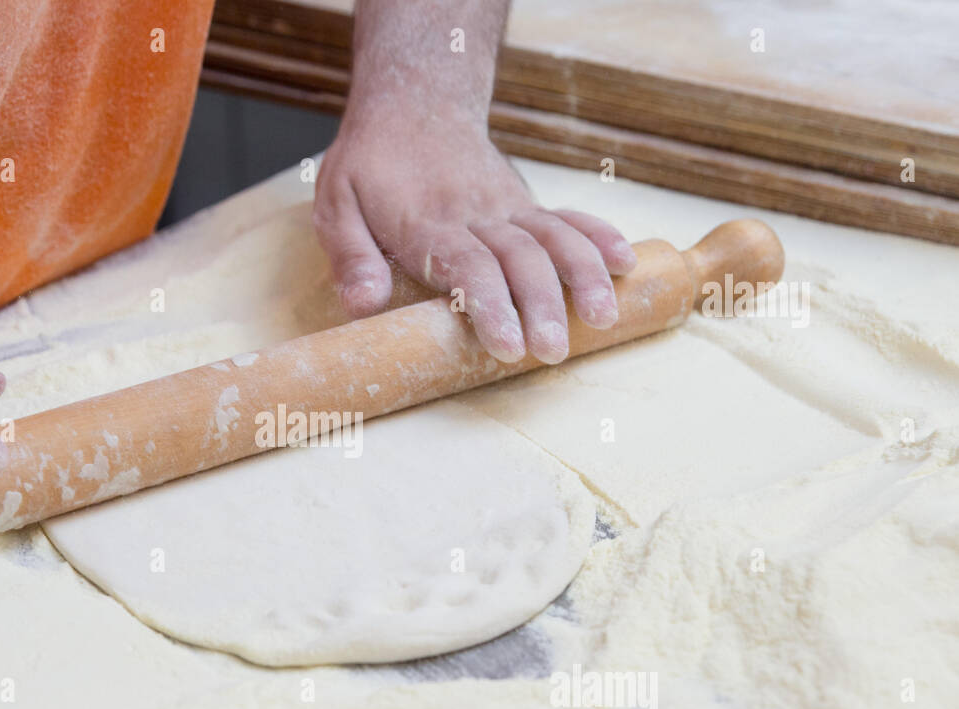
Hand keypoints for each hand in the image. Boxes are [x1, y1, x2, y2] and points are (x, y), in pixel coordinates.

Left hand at [314, 111, 637, 363]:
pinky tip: (625, 264)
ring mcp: (506, 206)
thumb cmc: (370, 164)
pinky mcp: (524, 204)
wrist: (413, 104)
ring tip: (604, 318)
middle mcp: (474, 214)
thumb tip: (363, 304)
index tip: (507, 345)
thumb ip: (351, 256)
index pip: (466, 265)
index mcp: (426, 223)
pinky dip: (598, 237)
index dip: (490, 305)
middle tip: (553, 351)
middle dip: (541, 306)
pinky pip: (566, 218)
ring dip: (582, 276)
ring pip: (552, 238)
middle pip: (518, 259)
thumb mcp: (335, 204)